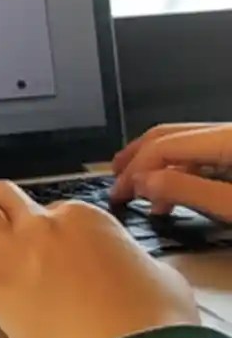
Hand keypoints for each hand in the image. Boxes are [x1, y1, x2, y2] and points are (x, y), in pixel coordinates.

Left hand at [0, 181, 198, 337]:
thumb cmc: (151, 323)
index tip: (48, 243)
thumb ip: (134, 263)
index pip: (53, 210)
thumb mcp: (157, 278)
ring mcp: (13, 249)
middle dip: (0, 204)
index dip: (48, 227)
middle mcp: (44, 226)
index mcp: (84, 220)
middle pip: (7, 195)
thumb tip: (135, 270)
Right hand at [111, 123, 231, 220]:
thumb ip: (187, 190)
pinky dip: (181, 169)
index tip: (118, 194)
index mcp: (226, 138)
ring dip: (156, 165)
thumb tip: (143, 182)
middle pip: (169, 135)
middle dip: (136, 159)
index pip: (162, 145)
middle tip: (117, 182)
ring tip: (142, 189)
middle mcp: (228, 131)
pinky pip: (203, 152)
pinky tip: (176, 188)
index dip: (134, 169)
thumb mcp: (231, 206)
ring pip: (185, 143)